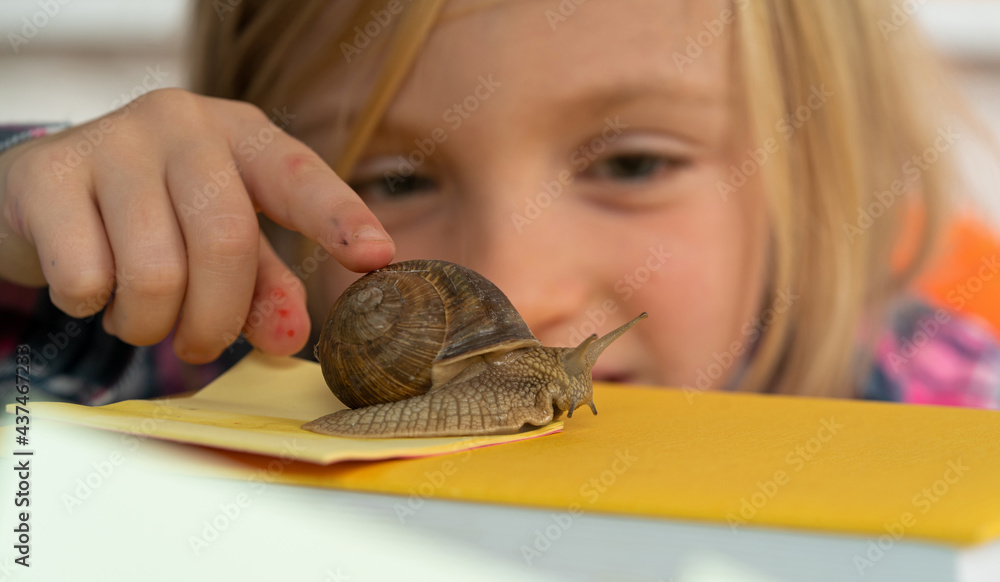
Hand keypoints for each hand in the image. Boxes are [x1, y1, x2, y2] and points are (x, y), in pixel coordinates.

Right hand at [0, 88, 394, 362]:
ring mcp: (112, 140)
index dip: (339, 218)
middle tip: (201, 344)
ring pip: (154, 273)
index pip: (299, 176)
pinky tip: (91, 285)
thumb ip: (266, 286)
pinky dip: (92, 307)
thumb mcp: (223, 242)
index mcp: (242, 135)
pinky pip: (87, 278)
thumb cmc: (158, 218)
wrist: (45, 190)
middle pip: (226, 240)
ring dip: (150, 323)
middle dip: (218, 318)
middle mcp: (182, 122)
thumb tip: (291, 338)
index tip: (376, 256)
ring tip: (141, 311)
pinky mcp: (46, 173)